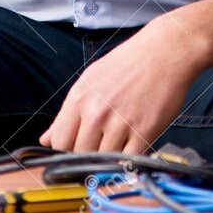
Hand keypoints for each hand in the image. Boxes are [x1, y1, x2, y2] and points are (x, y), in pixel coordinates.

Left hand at [40, 16, 209, 153]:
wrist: (165, 51)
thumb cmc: (129, 63)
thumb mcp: (90, 79)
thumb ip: (67, 112)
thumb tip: (47, 139)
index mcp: (79, 99)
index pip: (60, 142)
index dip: (65, 150)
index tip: (74, 150)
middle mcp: (97, 112)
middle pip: (80, 154)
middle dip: (87, 155)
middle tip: (100, 147)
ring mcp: (121, 123)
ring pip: (104, 160)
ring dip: (110, 158)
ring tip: (118, 144)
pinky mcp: (144, 131)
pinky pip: (129, 159)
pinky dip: (129, 159)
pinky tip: (132, 147)